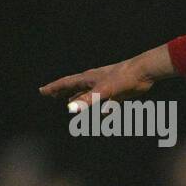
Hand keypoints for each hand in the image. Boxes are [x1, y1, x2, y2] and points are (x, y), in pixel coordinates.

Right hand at [39, 46, 173, 112]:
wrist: (143, 73)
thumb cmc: (123, 78)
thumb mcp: (103, 90)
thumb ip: (87, 100)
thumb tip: (70, 108)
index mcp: (88, 78)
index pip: (66, 83)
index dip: (53, 88)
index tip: (42, 91)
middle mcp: (94, 81)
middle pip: (74, 87)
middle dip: (62, 92)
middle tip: (51, 95)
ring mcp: (105, 86)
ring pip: (87, 94)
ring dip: (78, 98)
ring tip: (69, 100)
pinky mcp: (117, 92)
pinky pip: (105, 102)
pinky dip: (102, 107)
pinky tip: (103, 112)